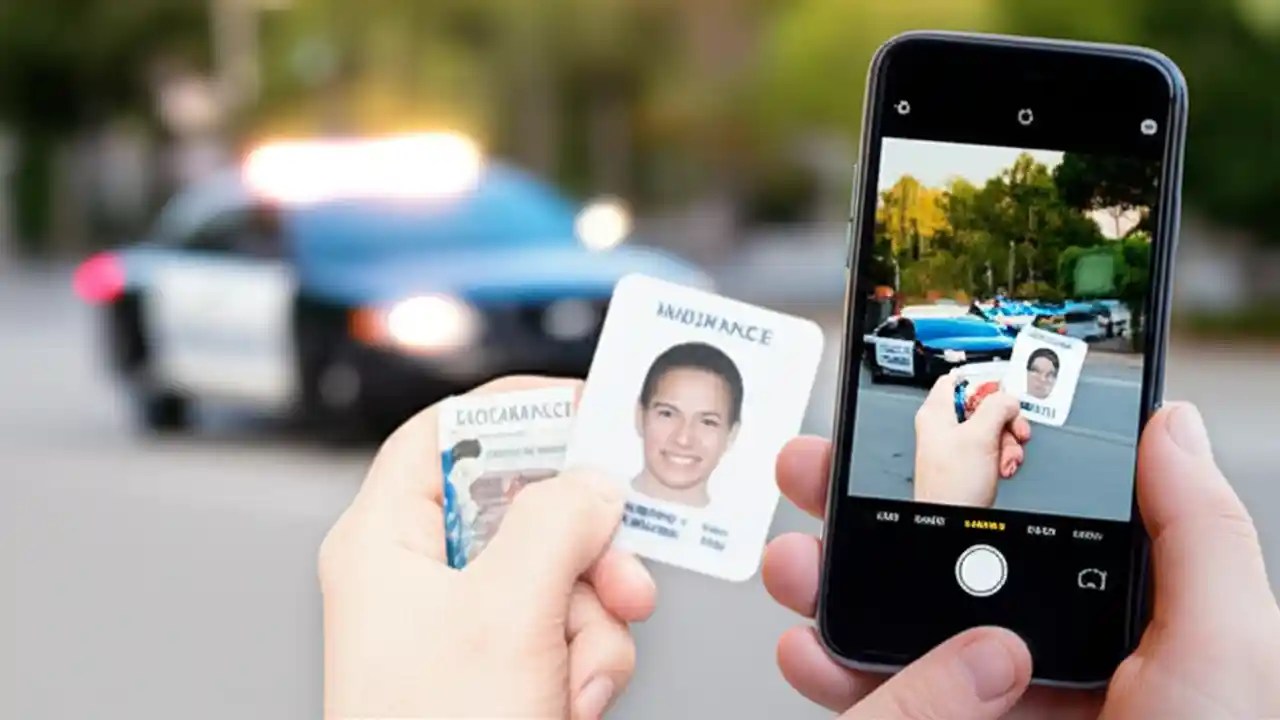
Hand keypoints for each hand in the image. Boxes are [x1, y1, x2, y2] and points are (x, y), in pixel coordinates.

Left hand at [319, 376, 656, 719]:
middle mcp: (421, 575)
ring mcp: (465, 625)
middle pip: (522, 505)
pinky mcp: (504, 666)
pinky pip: (569, 628)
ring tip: (575, 676)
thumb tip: (589, 482)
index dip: (514, 409)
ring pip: (561, 572)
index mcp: (385, 542)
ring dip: (592, 622)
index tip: (584, 411)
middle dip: (583, 547)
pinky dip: (588, 662)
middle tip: (620, 571)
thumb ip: (553, 526)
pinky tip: (571, 702)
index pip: (445, 434)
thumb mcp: (503, 617)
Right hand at [762, 402, 1279, 718]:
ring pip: (885, 623)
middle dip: (863, 506)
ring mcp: (984, 700)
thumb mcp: (1224, 654)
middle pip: (933, 557)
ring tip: (795, 560)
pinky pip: (871, 695)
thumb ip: (1199, 536)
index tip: (908, 430)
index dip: (959, 467)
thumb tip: (1173, 427)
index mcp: (1104, 612)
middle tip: (818, 472)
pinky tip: (806, 649)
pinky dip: (824, 668)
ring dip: (825, 581)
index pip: (1024, 516)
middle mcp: (1036, 648)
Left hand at [914, 373, 1031, 507]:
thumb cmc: (952, 485)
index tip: (1002, 390)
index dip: (982, 381)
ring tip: (1006, 458)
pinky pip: (994, 448)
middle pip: (984, 406)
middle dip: (1006, 419)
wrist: (953, 520)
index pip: (957, 380)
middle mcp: (945, 426)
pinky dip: (1004, 456)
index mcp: (937, 413)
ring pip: (994, 428)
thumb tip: (1007, 398)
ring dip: (1008, 443)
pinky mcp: (969, 461)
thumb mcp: (979, 436)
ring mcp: (958, 445)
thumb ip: (995, 408)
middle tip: (1014, 432)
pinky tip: (1003, 467)